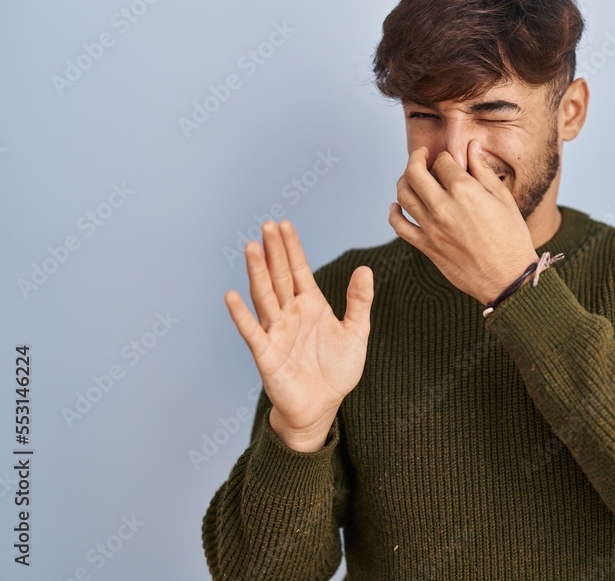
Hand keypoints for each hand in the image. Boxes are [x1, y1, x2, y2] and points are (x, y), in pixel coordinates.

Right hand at [224, 220, 372, 451]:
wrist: (323, 406)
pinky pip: (252, 331)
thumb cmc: (337, 371)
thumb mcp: (356, 333)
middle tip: (266, 224)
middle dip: (273, 251)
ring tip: (251, 248)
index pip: (298, 270)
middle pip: (278, 276)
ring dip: (257, 272)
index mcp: (310, 305)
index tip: (283, 224)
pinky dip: (241, 314)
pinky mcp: (266, 354)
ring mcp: (276, 331)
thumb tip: (365, 269)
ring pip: (264, 296)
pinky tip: (231, 295)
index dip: (291, 248)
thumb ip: (359, 302)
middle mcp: (290, 313)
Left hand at [388, 140, 538, 304]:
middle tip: (421, 155)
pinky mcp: (427, 247)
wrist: (509, 279)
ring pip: (403, 195)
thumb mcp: (503, 199)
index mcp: (465, 191)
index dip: (445, 156)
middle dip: (416, 158)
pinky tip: (397, 206)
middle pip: (414, 172)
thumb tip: (472, 148)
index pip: (442, 162)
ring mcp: (432, 228)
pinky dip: (394, 213)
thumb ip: (484, 171)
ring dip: (404, 181)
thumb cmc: (512, 238)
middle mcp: (444, 207)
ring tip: (411, 177)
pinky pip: (400, 226)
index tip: (448, 159)